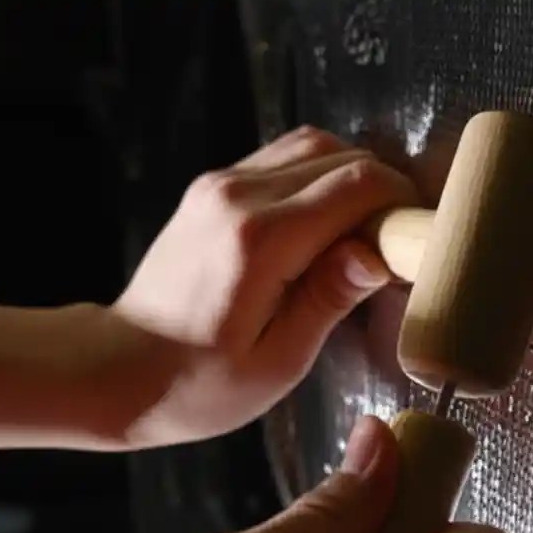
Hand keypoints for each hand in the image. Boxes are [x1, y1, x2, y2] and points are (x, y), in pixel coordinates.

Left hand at [108, 127, 417, 447]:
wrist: (115, 371)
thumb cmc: (197, 386)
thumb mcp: (278, 362)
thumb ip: (329, 299)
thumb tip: (378, 254)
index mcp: (261, 240)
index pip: (358, 184)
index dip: (402, 203)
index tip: (417, 239)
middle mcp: (237, 196)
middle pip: (340, 154)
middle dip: (382, 188)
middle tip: (396, 240)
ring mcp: (219, 185)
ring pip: (311, 146)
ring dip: (349, 178)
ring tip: (363, 233)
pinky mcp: (211, 189)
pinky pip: (282, 161)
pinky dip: (317, 180)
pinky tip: (324, 228)